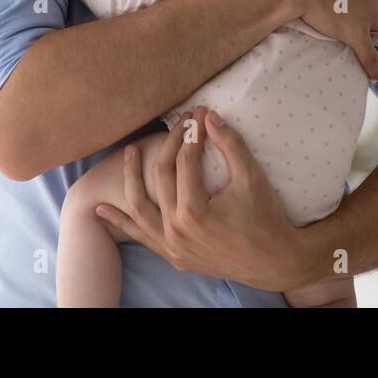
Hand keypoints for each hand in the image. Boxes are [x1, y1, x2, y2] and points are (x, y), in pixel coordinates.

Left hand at [94, 106, 309, 293]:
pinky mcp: (173, 256)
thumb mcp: (252, 178)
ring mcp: (172, 246)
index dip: (192, 133)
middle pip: (162, 176)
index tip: (198, 114)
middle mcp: (176, 230)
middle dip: (171, 144)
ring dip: (131, 178)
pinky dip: (121, 222)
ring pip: (140, 207)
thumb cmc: (266, 219)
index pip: (185, 161)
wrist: (275, 263)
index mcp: (194, 210)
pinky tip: (102, 209)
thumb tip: (209, 117)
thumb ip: (230, 144)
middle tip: (180, 122)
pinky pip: (142, 236)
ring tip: (128, 152)